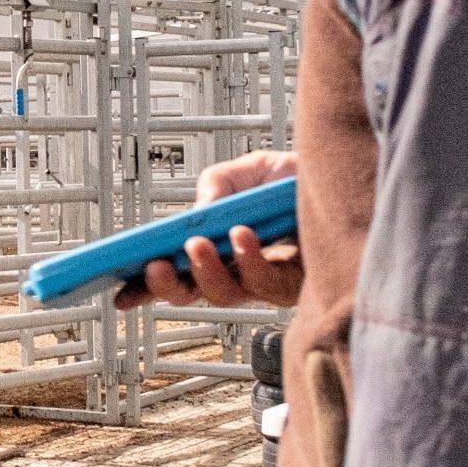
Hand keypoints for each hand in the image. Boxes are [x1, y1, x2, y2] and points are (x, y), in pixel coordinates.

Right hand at [123, 149, 301, 311]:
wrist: (348, 174)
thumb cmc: (298, 179)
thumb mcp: (247, 171)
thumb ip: (216, 185)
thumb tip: (198, 217)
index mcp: (222, 248)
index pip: (179, 274)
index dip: (148, 289)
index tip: (119, 295)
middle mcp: (243, 270)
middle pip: (198, 294)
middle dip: (170, 286)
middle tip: (156, 266)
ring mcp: (270, 280)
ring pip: (229, 295)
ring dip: (207, 273)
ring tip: (197, 245)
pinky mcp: (302, 283)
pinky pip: (269, 283)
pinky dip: (249, 260)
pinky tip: (241, 236)